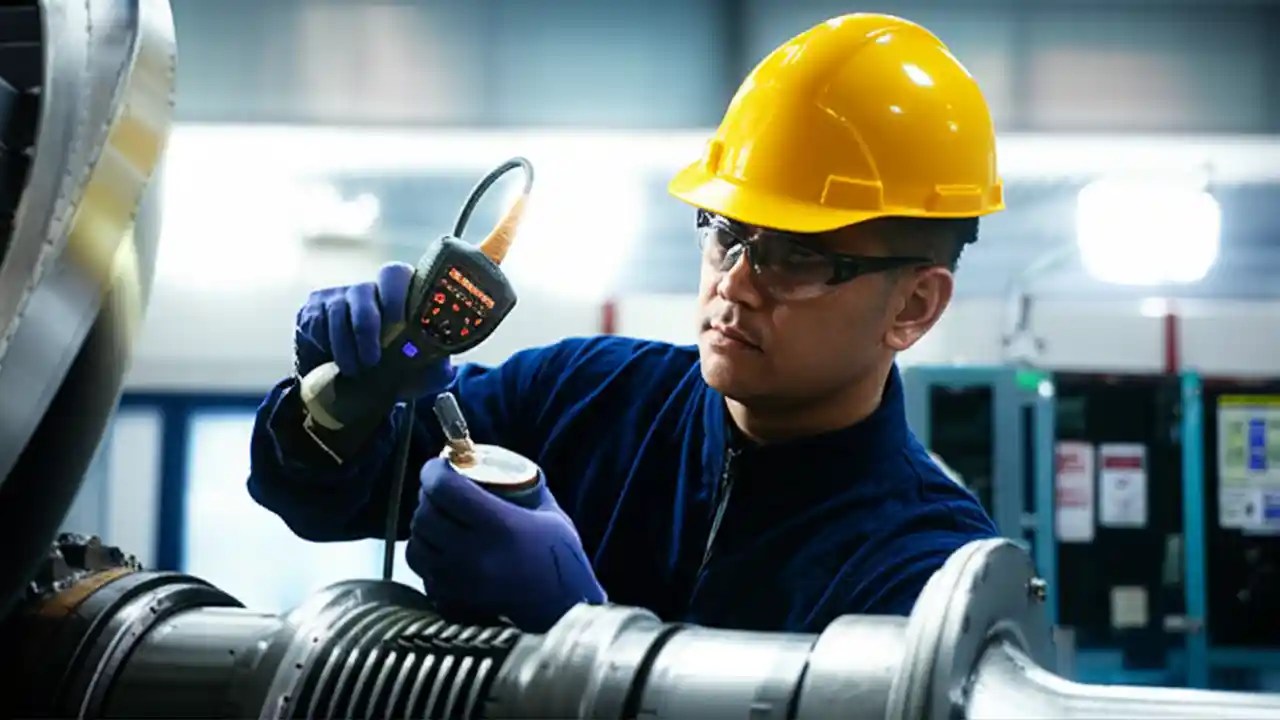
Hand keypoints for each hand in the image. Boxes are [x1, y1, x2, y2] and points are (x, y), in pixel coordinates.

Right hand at [293, 262, 452, 397]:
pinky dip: (324, 346)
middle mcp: (367, 289)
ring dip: (346, 345)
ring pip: (338, 311)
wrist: (349, 386)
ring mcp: (337, 297)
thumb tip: (443, 369)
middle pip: (363, 290)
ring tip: (355, 370)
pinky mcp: (313, 310)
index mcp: (397, 294)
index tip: (402, 324)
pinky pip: (315, 322)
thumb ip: (434, 369)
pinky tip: (332, 362)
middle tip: (373, 359)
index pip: (396, 275)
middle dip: (367, 324)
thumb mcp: (417, 374)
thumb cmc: (391, 371)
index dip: (397, 295)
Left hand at [406, 458, 605, 631]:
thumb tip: (497, 465)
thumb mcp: (550, 514)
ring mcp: (458, 583)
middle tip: (440, 490)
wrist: (564, 614)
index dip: (434, 470)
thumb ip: (524, 488)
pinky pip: (424, 573)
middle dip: (428, 497)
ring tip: (439, 521)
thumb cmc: (562, 560)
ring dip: (423, 528)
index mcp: (499, 526)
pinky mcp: (451, 603)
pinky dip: (429, 558)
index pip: (444, 488)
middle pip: (425, 515)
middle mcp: (472, 555)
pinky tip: (445, 551)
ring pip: (416, 544)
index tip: (439, 465)